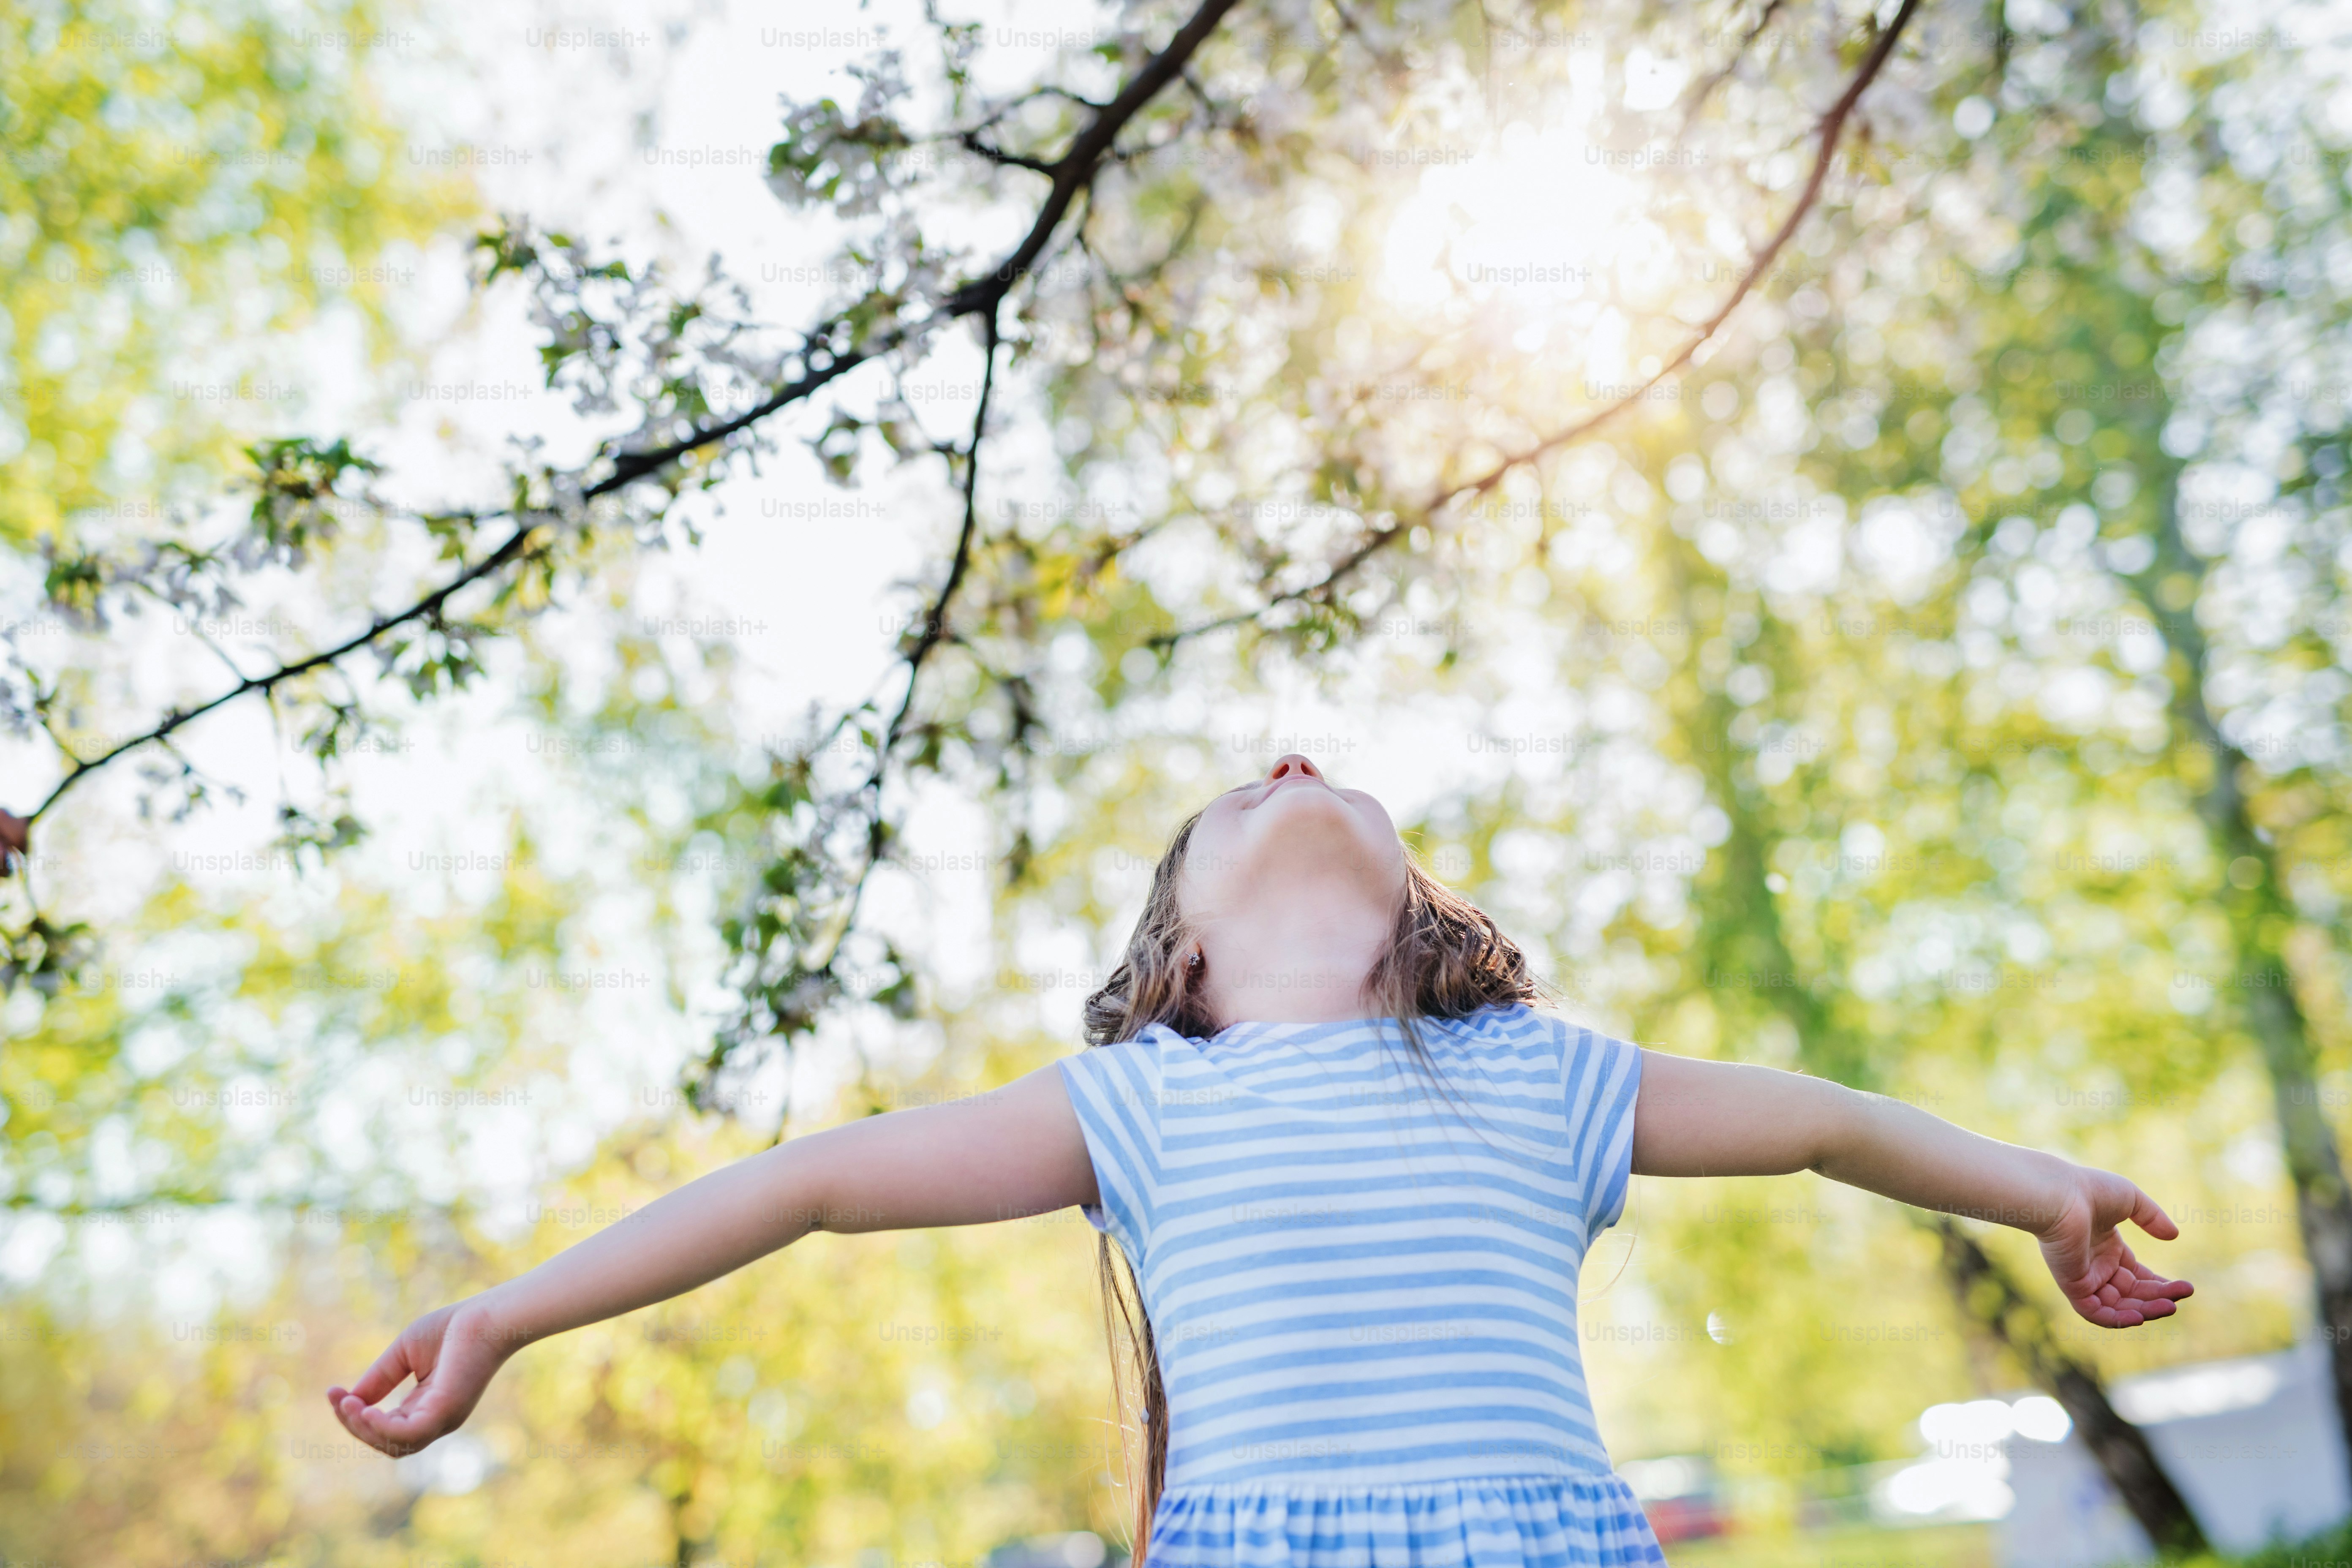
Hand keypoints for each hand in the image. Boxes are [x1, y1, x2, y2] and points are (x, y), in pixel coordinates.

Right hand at [326, 1299, 519, 1456]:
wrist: (487, 1314)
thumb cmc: (452, 1328)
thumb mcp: (404, 1355)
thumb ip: (379, 1379)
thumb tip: (350, 1401)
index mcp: (426, 1407)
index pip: (384, 1426)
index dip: (355, 1414)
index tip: (332, 1392)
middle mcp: (435, 1419)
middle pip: (386, 1440)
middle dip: (355, 1424)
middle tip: (337, 1400)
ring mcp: (443, 1418)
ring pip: (395, 1444)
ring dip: (364, 1429)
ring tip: (348, 1406)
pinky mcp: (447, 1411)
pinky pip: (410, 1435)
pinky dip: (383, 1428)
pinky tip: (365, 1411)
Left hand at [2035, 1167, 2193, 1327]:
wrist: (2059, 1194)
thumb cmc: (2090, 1190)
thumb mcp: (2130, 1200)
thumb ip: (2152, 1217)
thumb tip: (2173, 1235)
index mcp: (2107, 1247)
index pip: (2137, 1276)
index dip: (2160, 1285)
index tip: (2185, 1287)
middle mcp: (2095, 1264)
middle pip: (2133, 1293)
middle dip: (2159, 1297)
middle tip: (2184, 1294)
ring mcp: (2083, 1276)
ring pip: (2118, 1306)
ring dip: (2145, 1310)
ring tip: (2171, 1306)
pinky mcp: (2071, 1285)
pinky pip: (2094, 1312)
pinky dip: (2116, 1320)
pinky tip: (2139, 1317)